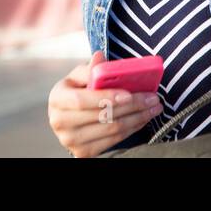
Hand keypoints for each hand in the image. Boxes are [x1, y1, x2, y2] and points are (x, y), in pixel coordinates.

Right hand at [48, 51, 163, 157]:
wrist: (66, 118)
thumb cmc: (73, 92)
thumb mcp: (77, 77)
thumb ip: (89, 68)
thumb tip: (100, 57)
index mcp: (57, 99)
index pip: (81, 100)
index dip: (106, 97)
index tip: (128, 94)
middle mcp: (61, 122)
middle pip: (102, 116)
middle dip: (132, 107)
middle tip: (152, 98)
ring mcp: (71, 141)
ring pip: (112, 130)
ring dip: (137, 118)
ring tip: (153, 108)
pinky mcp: (83, 153)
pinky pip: (114, 141)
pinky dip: (132, 129)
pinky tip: (142, 119)